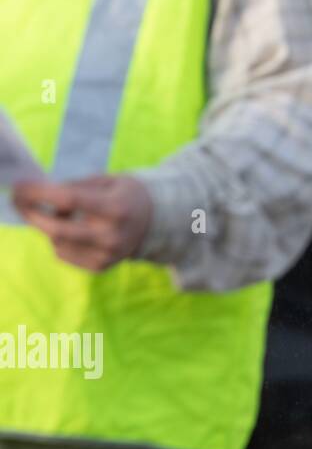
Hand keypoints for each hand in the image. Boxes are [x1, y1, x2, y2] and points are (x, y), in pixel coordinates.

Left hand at [12, 175, 153, 272]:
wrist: (155, 222)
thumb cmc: (125, 195)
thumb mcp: (107, 181)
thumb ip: (73, 187)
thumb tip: (35, 195)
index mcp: (116, 209)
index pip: (69, 200)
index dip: (39, 193)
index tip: (20, 186)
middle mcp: (112, 236)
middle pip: (56, 229)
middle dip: (32, 214)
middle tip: (19, 201)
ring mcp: (106, 255)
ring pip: (56, 242)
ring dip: (50, 225)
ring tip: (66, 214)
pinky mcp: (100, 267)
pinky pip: (63, 253)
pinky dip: (59, 240)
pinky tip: (75, 230)